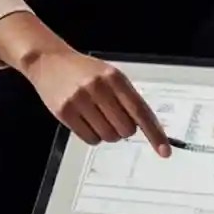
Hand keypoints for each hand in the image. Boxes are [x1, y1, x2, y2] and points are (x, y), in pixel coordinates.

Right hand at [22, 47, 170, 156]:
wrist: (49, 61)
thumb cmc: (84, 70)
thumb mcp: (110, 74)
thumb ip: (126, 97)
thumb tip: (145, 127)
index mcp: (115, 77)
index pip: (140, 111)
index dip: (154, 133)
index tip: (164, 151)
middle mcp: (98, 88)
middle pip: (126, 129)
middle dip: (124, 129)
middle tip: (113, 117)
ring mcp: (80, 100)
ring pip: (108, 136)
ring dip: (108, 133)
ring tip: (98, 116)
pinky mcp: (65, 112)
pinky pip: (90, 140)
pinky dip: (94, 136)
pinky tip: (86, 121)